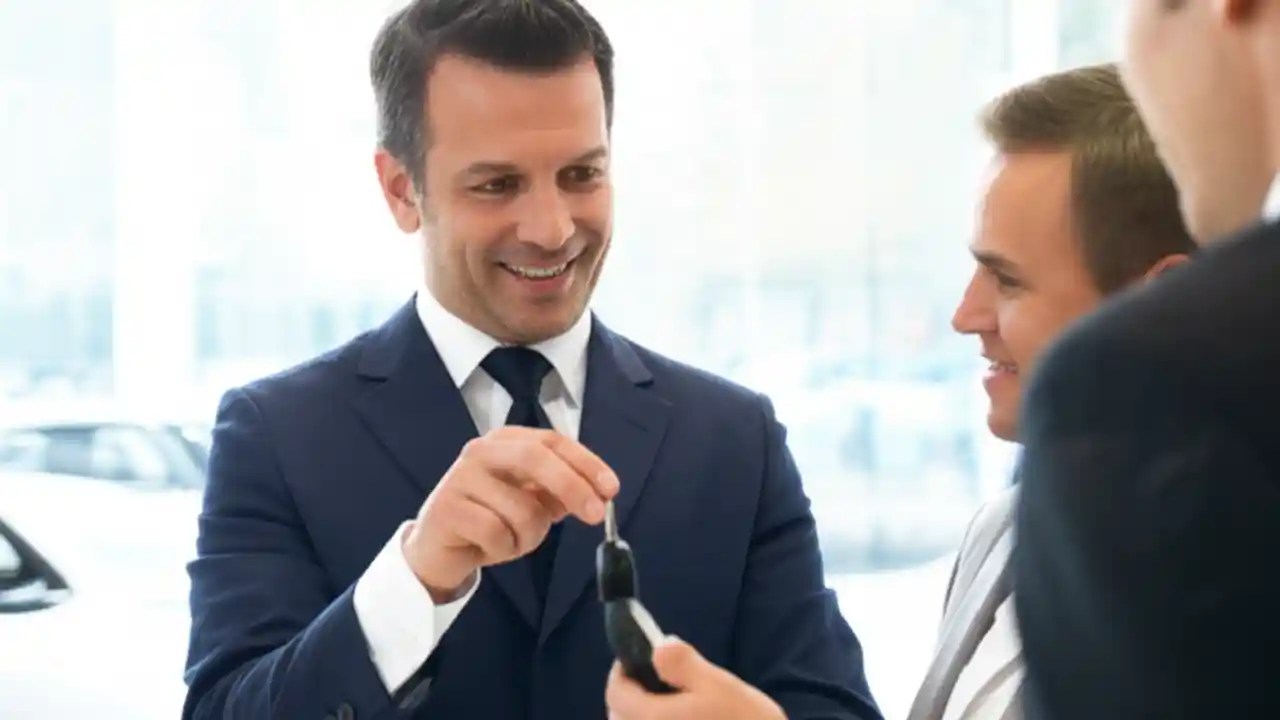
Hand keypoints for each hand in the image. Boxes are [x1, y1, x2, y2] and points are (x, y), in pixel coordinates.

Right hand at [402, 426, 619, 599]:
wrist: (437, 550)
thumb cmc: (489, 521)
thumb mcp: (531, 503)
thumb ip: (560, 492)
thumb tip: (600, 493)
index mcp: (506, 441)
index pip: (553, 441)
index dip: (586, 462)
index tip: (611, 488)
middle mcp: (481, 451)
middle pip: (537, 458)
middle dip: (572, 486)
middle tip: (596, 515)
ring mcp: (460, 478)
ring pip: (522, 509)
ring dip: (530, 536)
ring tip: (512, 540)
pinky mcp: (447, 510)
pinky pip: (498, 534)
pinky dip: (505, 549)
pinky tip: (489, 548)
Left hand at [605, 637, 785, 719]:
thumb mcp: (718, 685)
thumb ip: (682, 664)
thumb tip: (659, 647)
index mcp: (650, 719)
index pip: (615, 692)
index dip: (622, 670)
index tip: (639, 658)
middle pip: (620, 716)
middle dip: (631, 695)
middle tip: (656, 680)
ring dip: (643, 714)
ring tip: (672, 703)